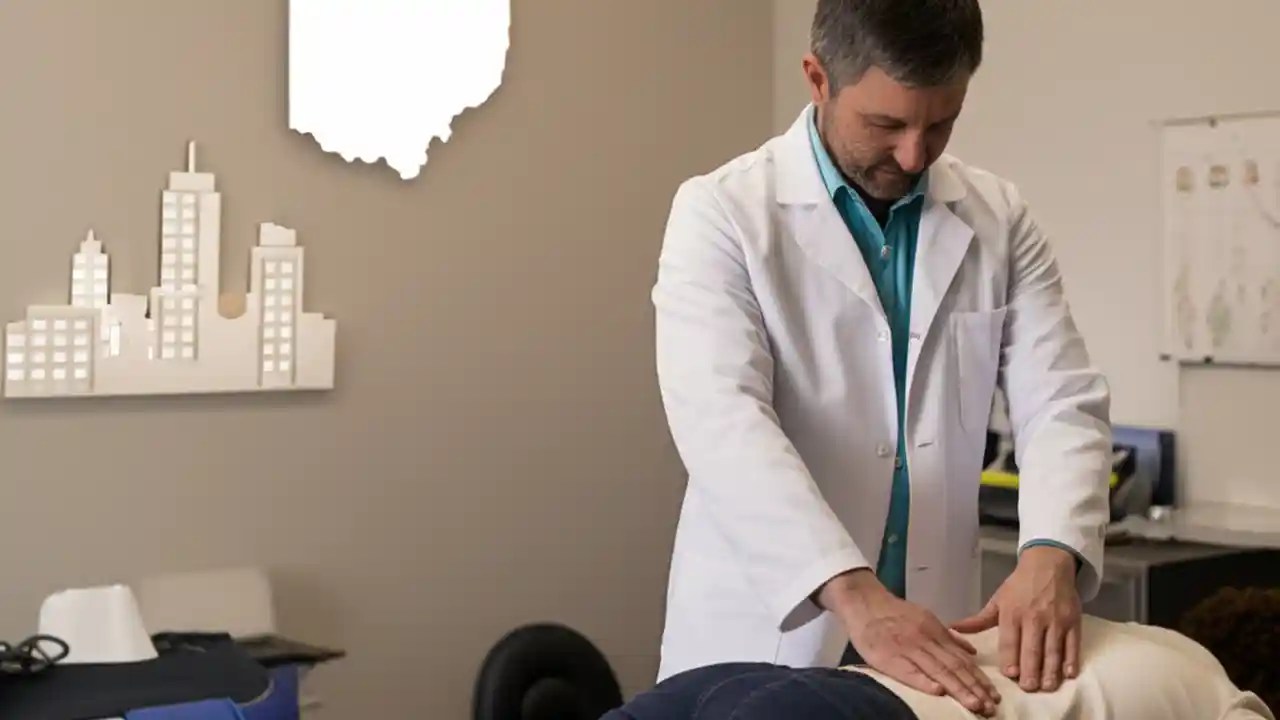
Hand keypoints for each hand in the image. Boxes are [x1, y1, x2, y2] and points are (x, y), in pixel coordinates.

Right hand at [820, 570, 1000, 715]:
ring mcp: (907, 649)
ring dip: (958, 690)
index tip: (993, 695)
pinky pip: (908, 671)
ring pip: (938, 671)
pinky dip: (923, 682)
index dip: (979, 678)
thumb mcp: (925, 617)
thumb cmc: (893, 613)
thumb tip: (971, 652)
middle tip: (990, 707)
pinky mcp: (888, 657)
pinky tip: (938, 692)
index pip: (961, 659)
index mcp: (935, 632)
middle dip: (974, 688)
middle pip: (954, 667)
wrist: (864, 601)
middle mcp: (925, 640)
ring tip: (974, 705)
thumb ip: (948, 636)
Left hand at [952, 545, 1081, 691]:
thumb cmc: (1019, 585)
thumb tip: (952, 628)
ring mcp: (1055, 620)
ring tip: (1046, 687)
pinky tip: (1068, 674)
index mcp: (1012, 612)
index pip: (1010, 639)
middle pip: (1032, 648)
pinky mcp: (1073, 621)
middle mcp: (1034, 617)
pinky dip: (1071, 660)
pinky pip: (1072, 644)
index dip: (1010, 657)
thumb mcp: (998, 600)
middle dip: (1030, 670)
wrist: (1048, 564)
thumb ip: (978, 620)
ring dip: (1050, 670)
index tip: (1010, 674)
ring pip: (1053, 650)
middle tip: (1028, 688)